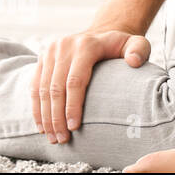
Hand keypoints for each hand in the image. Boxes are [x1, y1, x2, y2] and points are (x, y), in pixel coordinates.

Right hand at [31, 27, 150, 143]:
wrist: (102, 34)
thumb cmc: (121, 46)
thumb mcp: (136, 44)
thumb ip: (139, 50)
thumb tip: (134, 62)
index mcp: (86, 45)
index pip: (75, 80)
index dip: (72, 106)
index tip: (74, 127)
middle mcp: (64, 46)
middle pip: (55, 88)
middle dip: (57, 117)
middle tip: (62, 139)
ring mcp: (50, 52)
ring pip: (41, 90)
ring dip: (45, 117)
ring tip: (53, 137)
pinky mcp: (42, 58)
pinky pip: (34, 87)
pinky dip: (37, 108)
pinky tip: (43, 126)